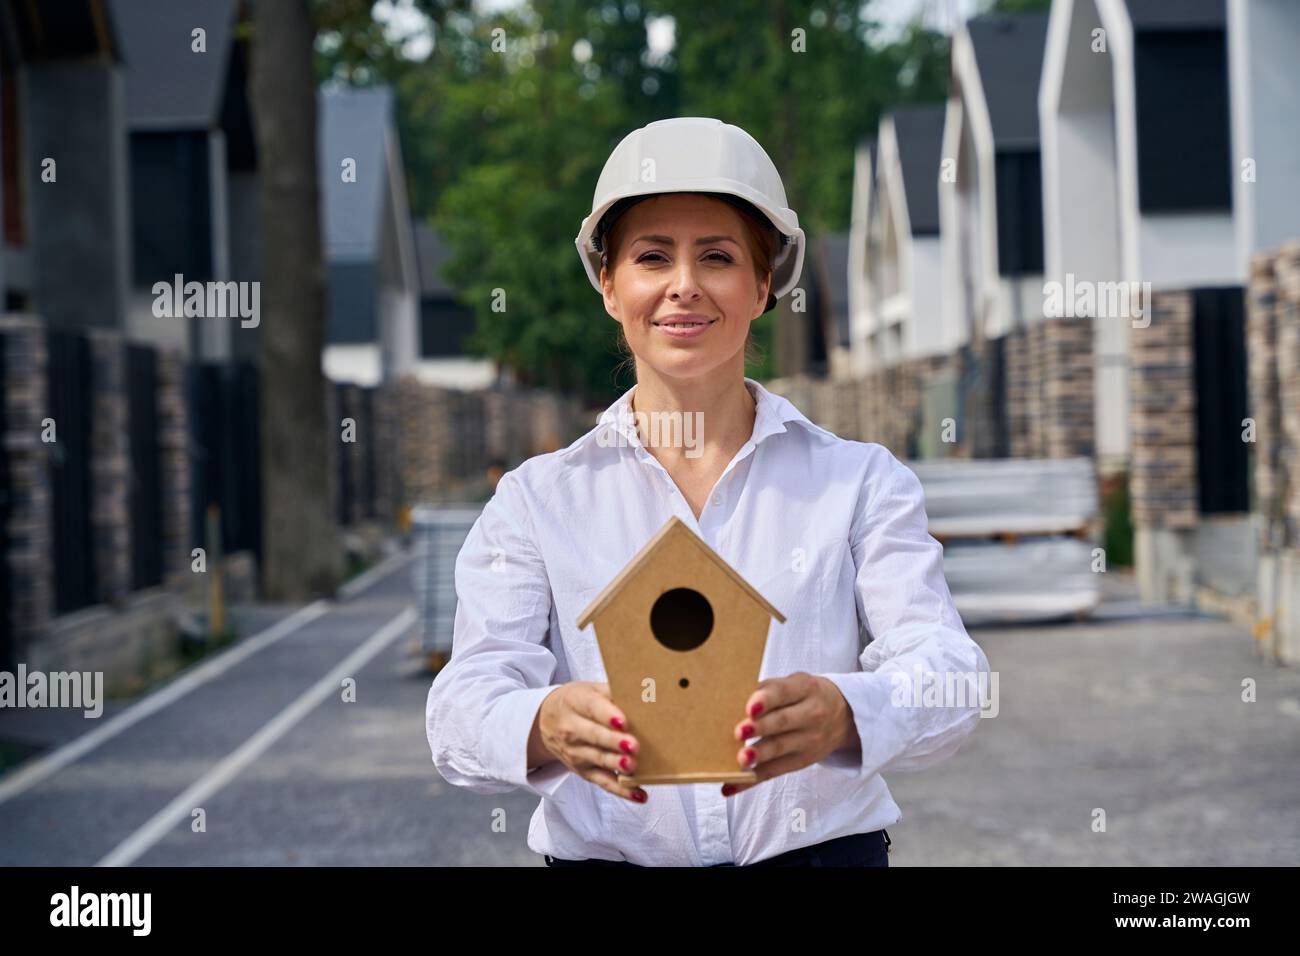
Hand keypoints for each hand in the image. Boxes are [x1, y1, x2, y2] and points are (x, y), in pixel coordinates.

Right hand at [532, 681, 647, 803]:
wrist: (545, 721)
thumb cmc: (576, 702)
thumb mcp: (590, 689)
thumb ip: (614, 691)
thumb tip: (646, 693)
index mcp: (575, 702)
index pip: (592, 708)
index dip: (607, 715)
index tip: (623, 721)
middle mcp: (571, 728)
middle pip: (594, 736)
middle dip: (613, 742)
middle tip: (633, 746)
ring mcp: (576, 752)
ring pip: (598, 759)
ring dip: (616, 764)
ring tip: (632, 766)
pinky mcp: (583, 771)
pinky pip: (603, 782)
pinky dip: (621, 790)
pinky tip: (639, 794)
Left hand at [720, 672, 858, 796]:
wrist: (844, 716)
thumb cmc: (805, 695)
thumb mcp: (795, 683)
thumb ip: (768, 689)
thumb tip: (730, 701)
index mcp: (806, 688)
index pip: (784, 692)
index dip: (766, 700)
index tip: (749, 707)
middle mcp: (811, 714)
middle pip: (783, 722)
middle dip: (761, 728)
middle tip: (739, 732)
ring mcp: (809, 741)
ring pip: (780, 748)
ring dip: (759, 756)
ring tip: (740, 760)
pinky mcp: (802, 761)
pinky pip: (774, 772)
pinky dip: (750, 781)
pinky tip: (731, 786)